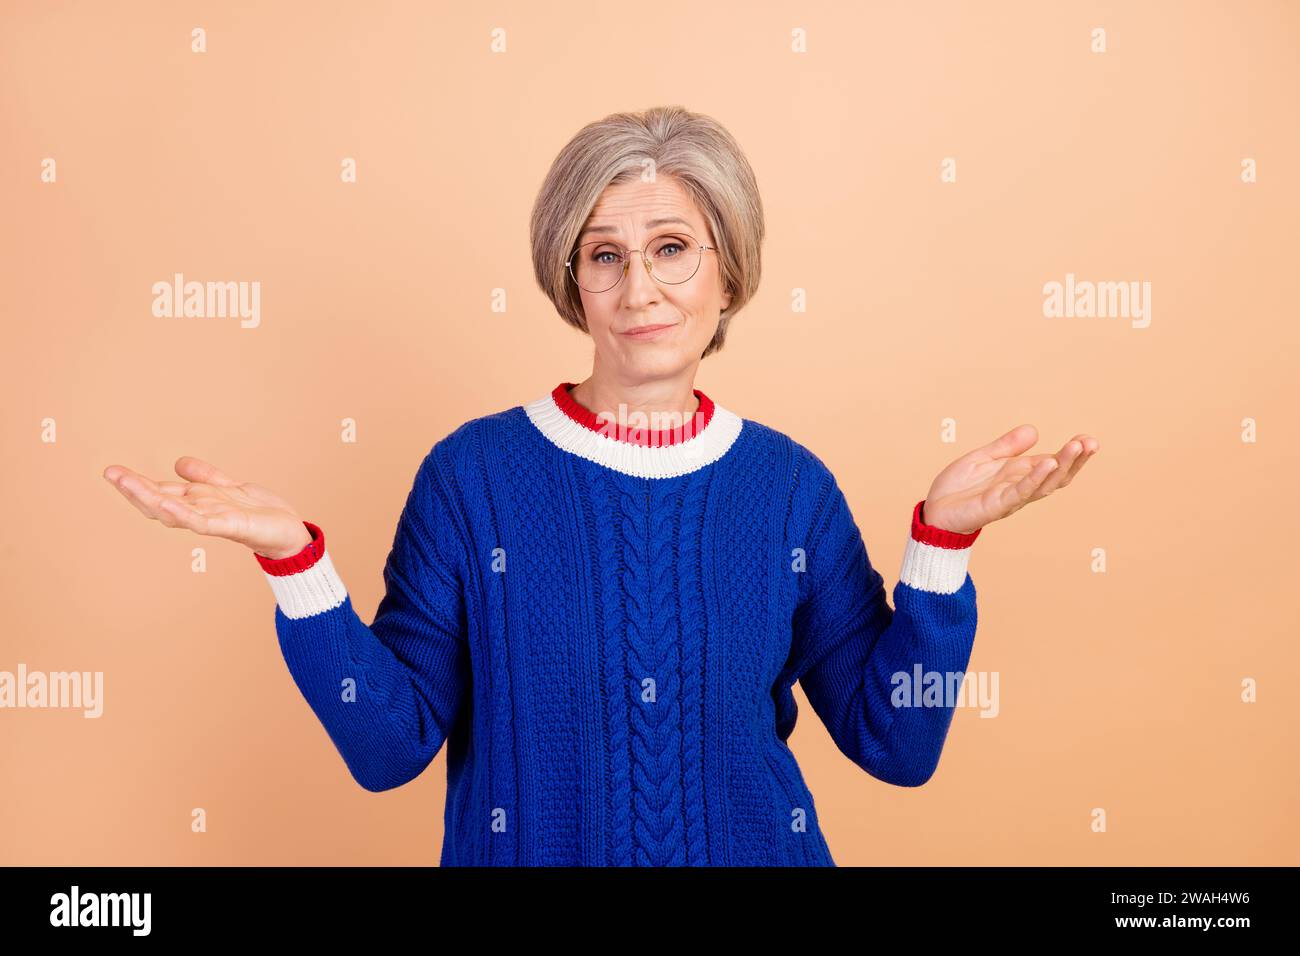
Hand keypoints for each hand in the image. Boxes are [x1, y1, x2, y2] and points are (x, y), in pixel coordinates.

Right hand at [103, 457, 313, 558]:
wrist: (288, 531)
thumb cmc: (260, 513)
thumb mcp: (230, 486)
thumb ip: (205, 476)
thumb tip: (178, 462)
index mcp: (198, 501)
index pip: (162, 491)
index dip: (138, 483)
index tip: (113, 471)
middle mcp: (201, 511)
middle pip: (161, 500)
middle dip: (135, 488)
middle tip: (110, 473)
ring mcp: (213, 520)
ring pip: (175, 510)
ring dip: (150, 497)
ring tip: (127, 483)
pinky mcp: (231, 527)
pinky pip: (202, 522)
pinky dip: (184, 514)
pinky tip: (167, 506)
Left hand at [921, 426, 1098, 533]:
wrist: (935, 510)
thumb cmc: (959, 488)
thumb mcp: (983, 458)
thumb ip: (1006, 446)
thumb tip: (1034, 430)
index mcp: (1020, 474)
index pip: (1053, 463)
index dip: (1071, 453)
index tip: (1088, 439)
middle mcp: (1021, 487)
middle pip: (1057, 475)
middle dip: (1075, 459)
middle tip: (1090, 442)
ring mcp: (1011, 497)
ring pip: (1045, 483)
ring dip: (1063, 465)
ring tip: (1077, 447)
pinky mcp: (997, 505)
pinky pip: (1021, 491)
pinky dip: (1035, 478)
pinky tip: (1047, 463)